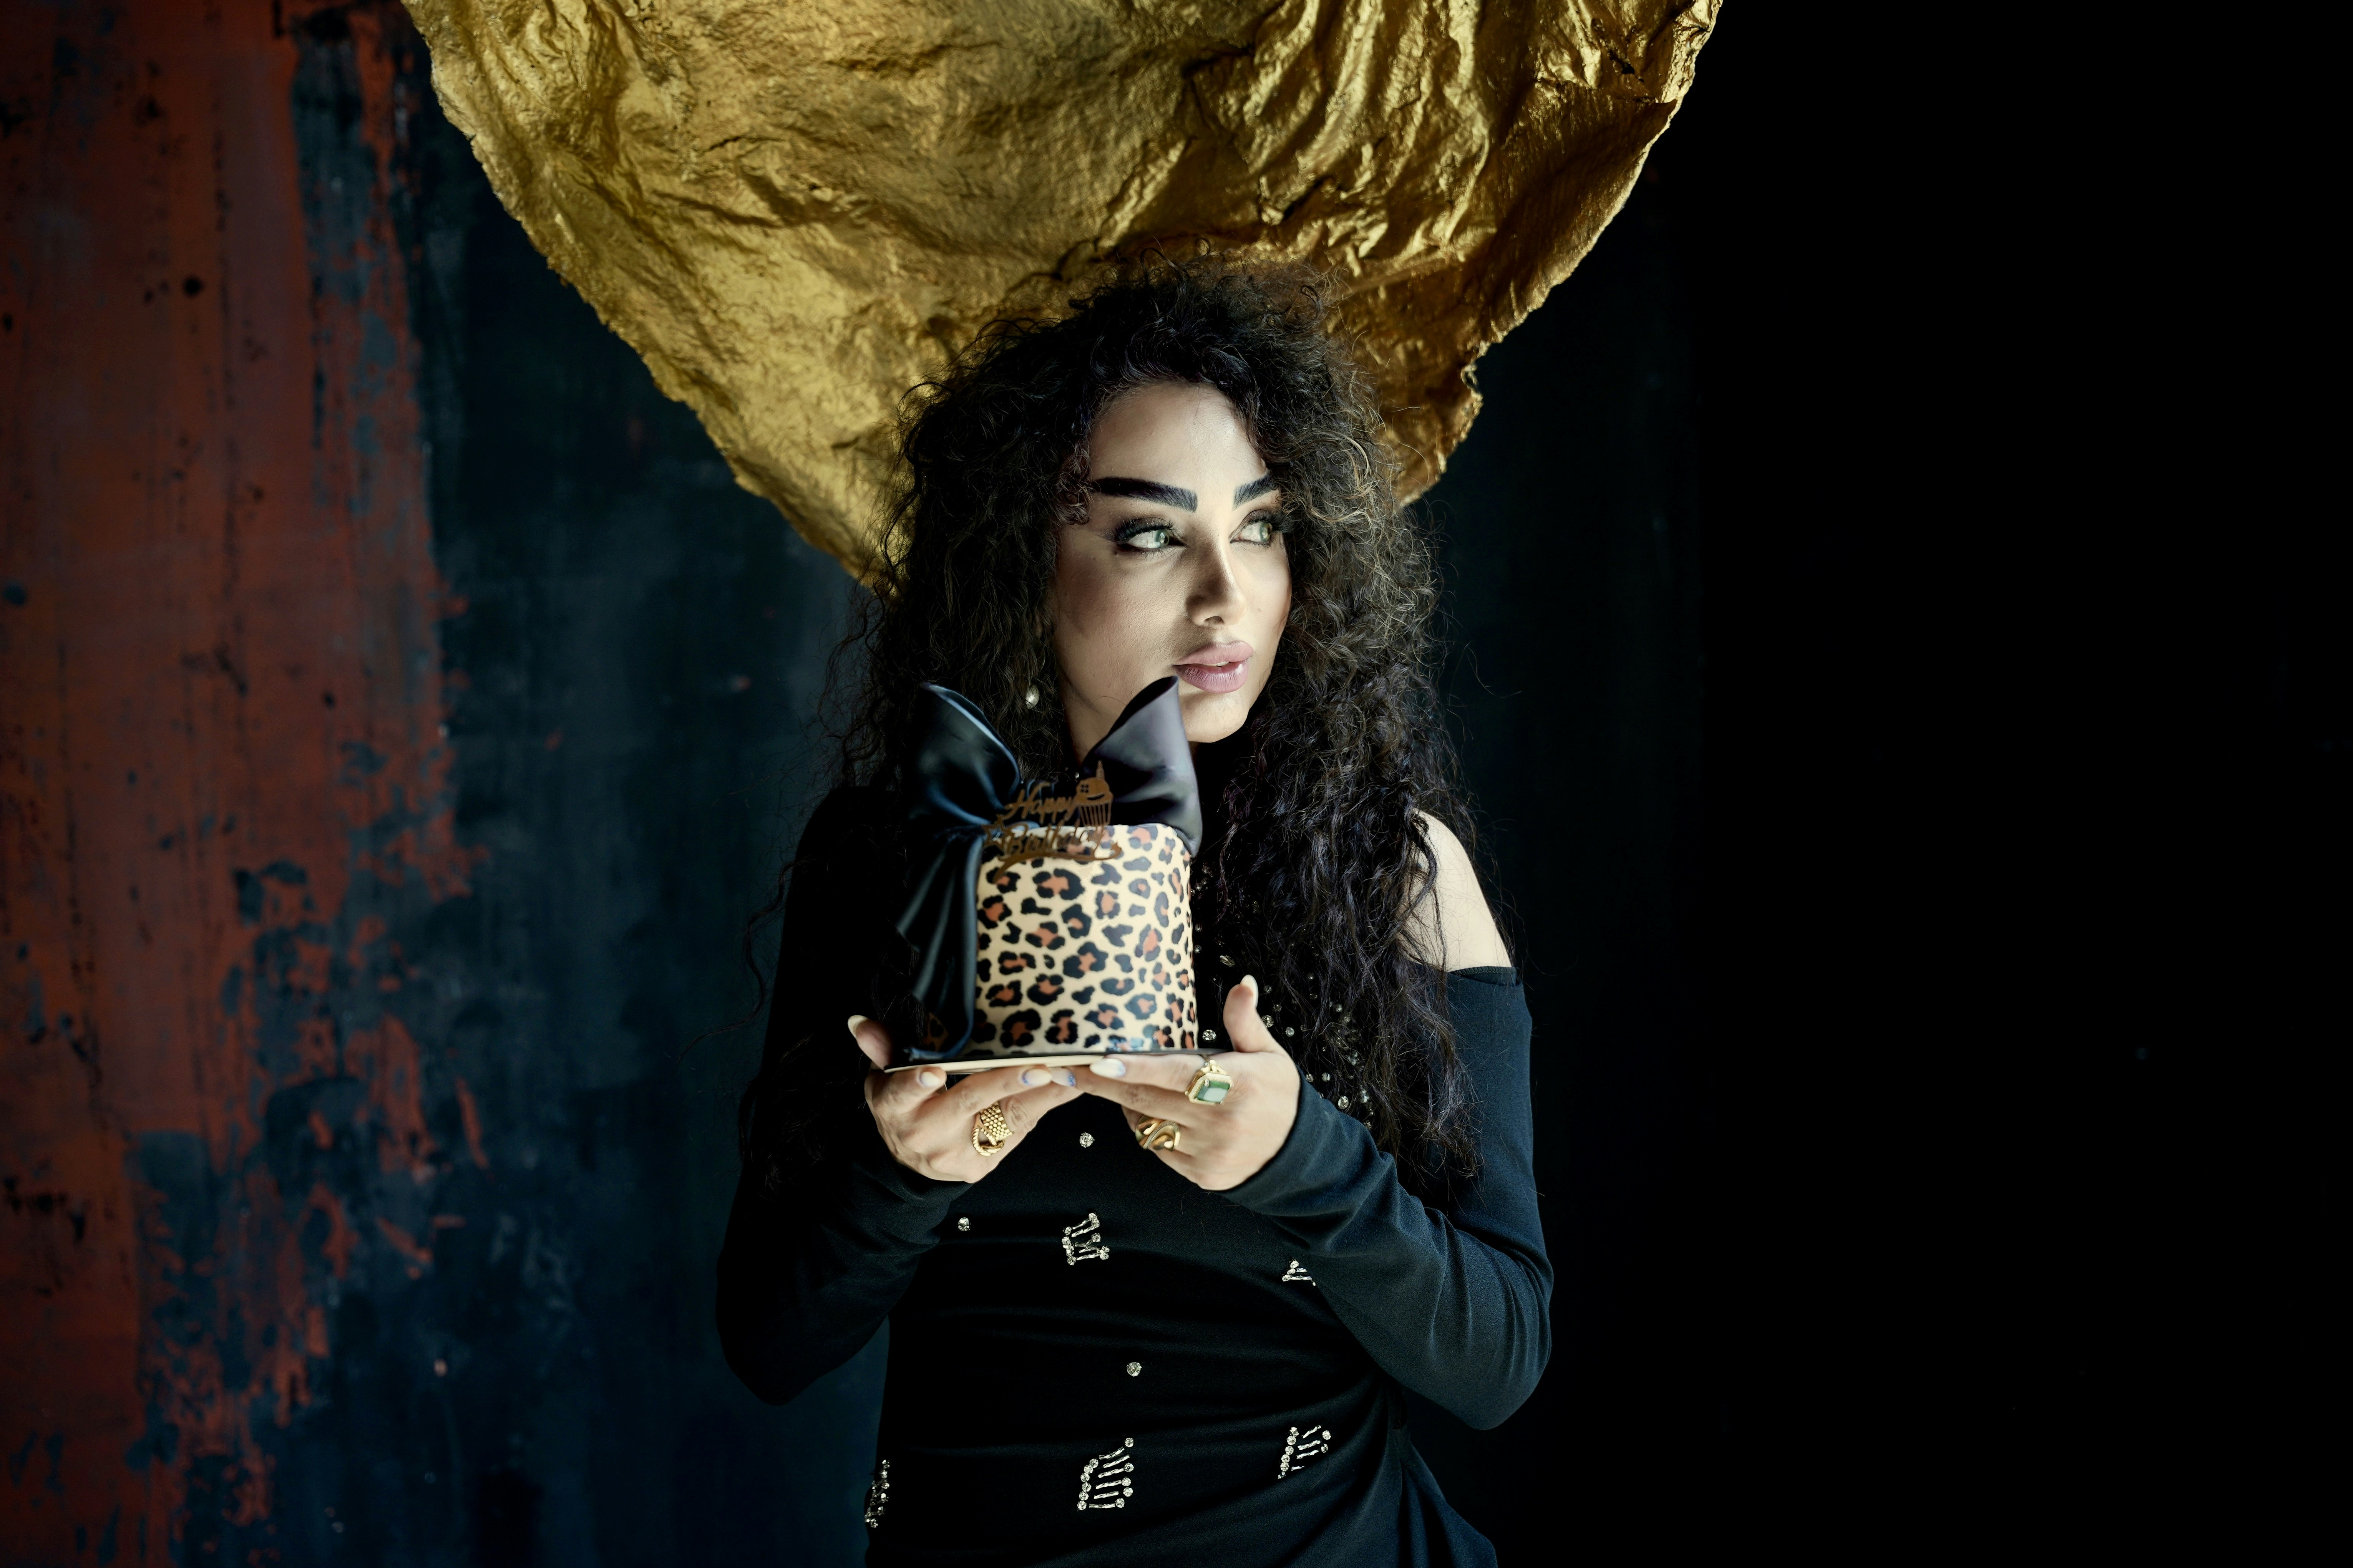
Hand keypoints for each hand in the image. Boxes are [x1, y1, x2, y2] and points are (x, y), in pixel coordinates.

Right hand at [848, 1016, 1081, 1182]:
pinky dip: (1047, 1104)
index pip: (904, 1093)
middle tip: (1035, 1065)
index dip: (917, 1083)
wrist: (913, 1165)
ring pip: (1002, 1118)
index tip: (934, 1073)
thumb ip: (883, 1050)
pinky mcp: (983, 1163)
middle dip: (1001, 1082)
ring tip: (1065, 1072)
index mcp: (896, 1106)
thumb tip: (859, 1024)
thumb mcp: (887, 1080)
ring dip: (1037, 1094)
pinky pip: (1020, 1130)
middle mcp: (926, 1133)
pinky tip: (1073, 1084)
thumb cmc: (906, 1108)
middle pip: (966, 1102)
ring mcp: (957, 1153)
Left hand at [1075, 974, 1299, 1190]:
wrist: (1299, 1158)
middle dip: (1100, 1083)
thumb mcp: (1269, 1054)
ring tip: (1120, 1084)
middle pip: (1145, 1099)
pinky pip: (1158, 1148)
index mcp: (1236, 1084)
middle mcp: (1219, 1121)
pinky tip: (1150, 1113)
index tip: (1097, 1060)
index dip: (1133, 1067)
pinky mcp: (1200, 1175)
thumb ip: (1245, 1021)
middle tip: (1063, 1068)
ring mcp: (1208, 1152)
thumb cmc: (1280, 1096)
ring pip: (1146, 1125)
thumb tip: (1242, 981)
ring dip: (1126, 1104)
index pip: (1174, 1073)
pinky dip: (1148, 1129)